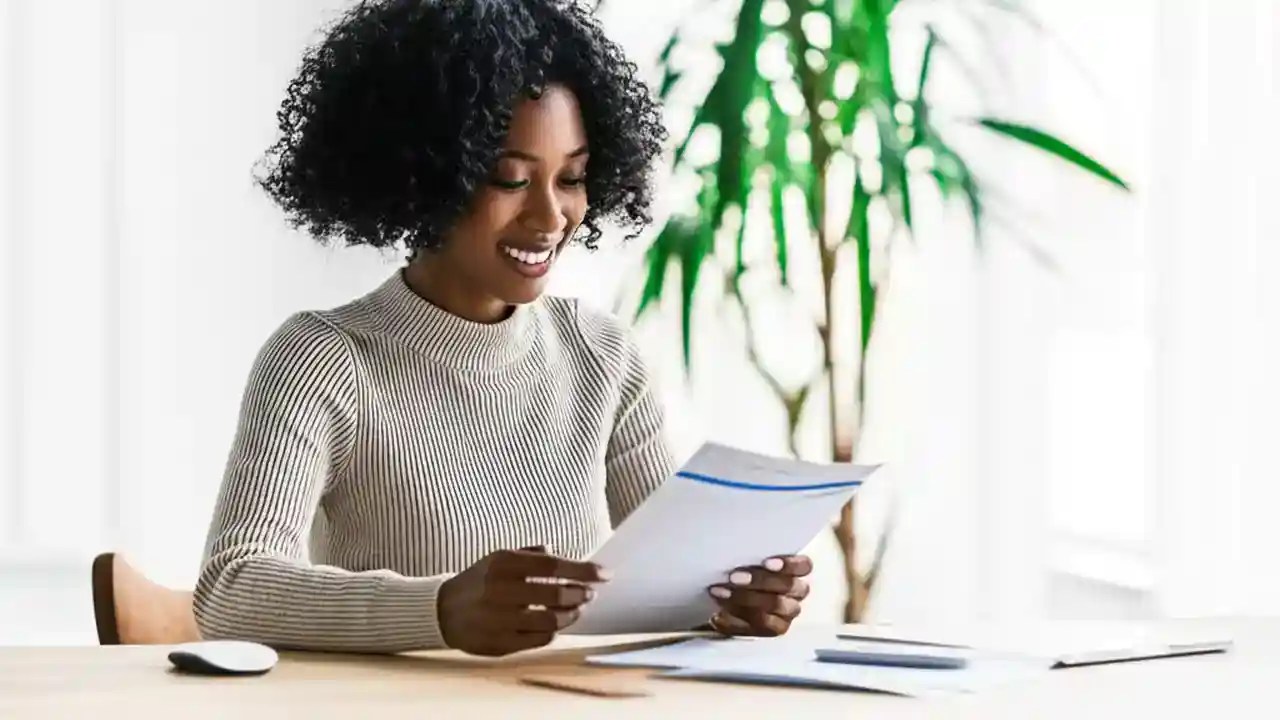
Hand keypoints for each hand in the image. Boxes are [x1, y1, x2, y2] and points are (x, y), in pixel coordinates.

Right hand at [437, 546, 609, 655]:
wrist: (443, 611)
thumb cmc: (481, 580)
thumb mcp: (501, 557)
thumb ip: (533, 555)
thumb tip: (565, 557)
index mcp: (503, 564)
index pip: (553, 566)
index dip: (583, 571)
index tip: (605, 574)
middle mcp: (500, 591)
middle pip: (556, 594)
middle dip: (580, 594)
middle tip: (590, 593)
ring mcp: (499, 619)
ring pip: (551, 621)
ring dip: (570, 615)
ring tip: (576, 609)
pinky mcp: (500, 643)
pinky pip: (539, 639)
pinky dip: (553, 631)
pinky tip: (555, 624)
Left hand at [706, 555, 811, 636]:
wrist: (727, 597)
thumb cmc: (742, 571)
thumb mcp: (749, 560)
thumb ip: (752, 556)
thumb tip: (737, 548)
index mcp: (796, 573)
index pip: (803, 566)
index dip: (788, 565)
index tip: (766, 563)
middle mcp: (795, 596)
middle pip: (787, 588)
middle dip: (759, 582)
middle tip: (733, 577)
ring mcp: (785, 617)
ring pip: (772, 611)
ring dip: (743, 602)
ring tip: (720, 593)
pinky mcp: (770, 632)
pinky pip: (754, 629)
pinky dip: (733, 621)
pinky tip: (718, 615)